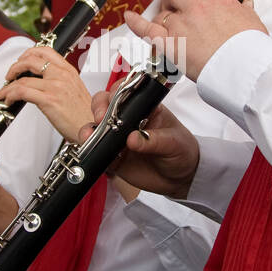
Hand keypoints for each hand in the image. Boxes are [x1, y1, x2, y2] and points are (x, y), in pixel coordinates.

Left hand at [0, 46, 93, 141]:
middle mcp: (61, 75)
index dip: (28, 54)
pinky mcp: (49, 100)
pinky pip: (22, 92)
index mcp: (68, 70)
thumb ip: (59, 80)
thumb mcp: (74, 89)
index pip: (45, 51)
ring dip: (8, 86)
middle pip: (31, 60)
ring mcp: (55, 86)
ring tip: (3, 93)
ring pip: (22, 78)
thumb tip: (39, 81)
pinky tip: (9, 101)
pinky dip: (10, 95)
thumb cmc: (83, 114)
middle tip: (9, 76)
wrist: (91, 127)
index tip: (21, 61)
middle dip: (14, 67)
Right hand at [85, 93, 199, 199]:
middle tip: (101, 119)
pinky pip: (96, 151)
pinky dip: (91, 151)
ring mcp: (118, 137)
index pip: (127, 92)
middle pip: (104, 104)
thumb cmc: (182, 152)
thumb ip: (154, 140)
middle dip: (98, 108)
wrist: (181, 178)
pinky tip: (94, 153)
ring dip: (89, 129)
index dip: (117, 94)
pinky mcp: (113, 156)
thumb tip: (133, 139)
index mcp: (145, 108)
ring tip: (90, 136)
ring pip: (95, 127)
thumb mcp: (174, 144)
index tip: (114, 103)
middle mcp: (128, 119)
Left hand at [125, 0, 265, 80]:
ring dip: (164, 17)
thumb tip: (245, 5)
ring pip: (163, 13)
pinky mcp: (170, 43)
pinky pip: (146, 29)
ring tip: (169, 27)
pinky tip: (128, 17)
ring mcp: (181, 24)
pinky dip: (135, 22)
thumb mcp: (253, 22)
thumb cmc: (251, 49)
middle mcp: (197, 7)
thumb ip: (245, 10)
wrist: (243, 68)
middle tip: (178, 7)